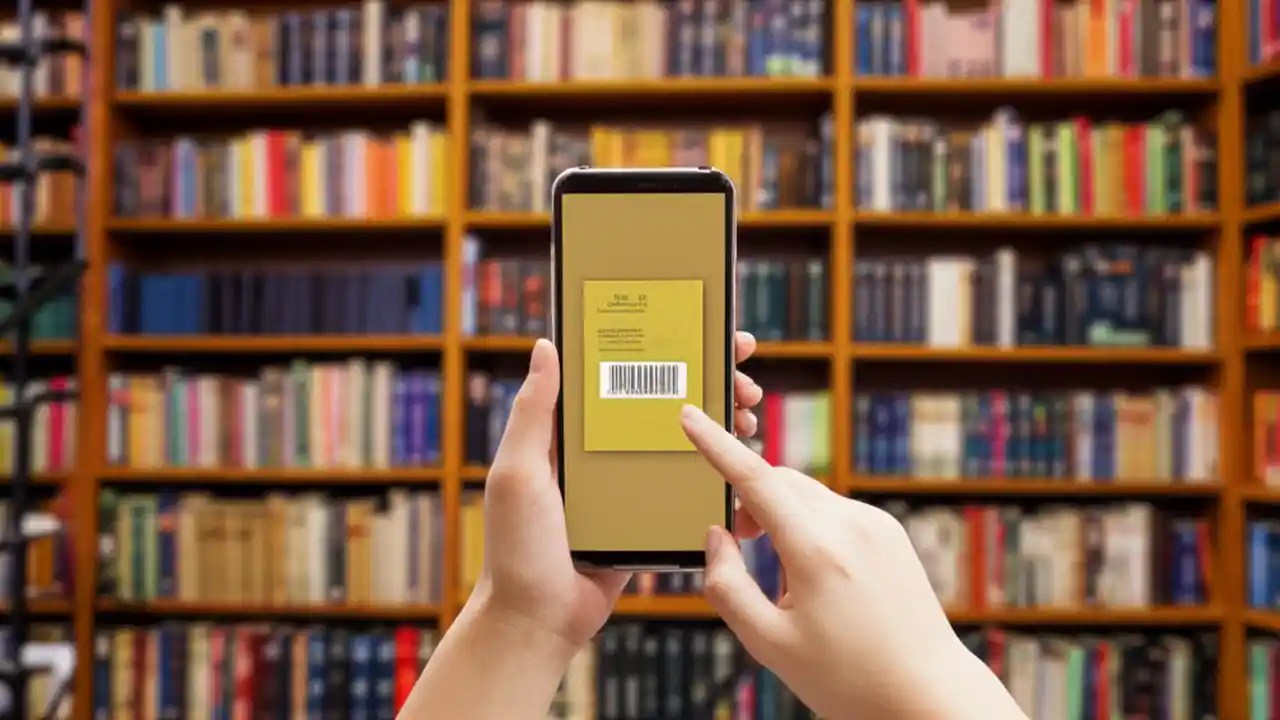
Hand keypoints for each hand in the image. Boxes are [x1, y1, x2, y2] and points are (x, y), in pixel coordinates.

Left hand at [471, 331, 765, 651]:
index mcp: (570, 434)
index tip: (700, 330)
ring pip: (682, 441)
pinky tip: (743, 462)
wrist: (537, 620)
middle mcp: (601, 452)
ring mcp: (628, 485)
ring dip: (720, 422)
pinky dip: (715, 472)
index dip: (659, 348)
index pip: (619, 374)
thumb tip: (546, 345)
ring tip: (749, 416)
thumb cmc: (517, 547)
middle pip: (663, 402)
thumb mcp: (520, 471)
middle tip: (742, 376)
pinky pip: (685, 488)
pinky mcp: (646, 519)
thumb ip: (534, 412)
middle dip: (708, 381)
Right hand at [680, 405, 1028, 719]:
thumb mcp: (769, 643)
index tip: (690, 416)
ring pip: (807, 497)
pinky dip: (811, 530)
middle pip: (780, 482)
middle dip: (750, 500)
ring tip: (789, 586)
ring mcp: (877, 525)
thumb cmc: (850, 679)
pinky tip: (820, 584)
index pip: (755, 478)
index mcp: (818, 550)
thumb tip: (718, 537)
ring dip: (781, 520)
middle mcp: (852, 525)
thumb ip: (727, 585)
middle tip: (738, 543)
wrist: (928, 696)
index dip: (716, 445)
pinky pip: (835, 513)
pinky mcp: (891, 534)